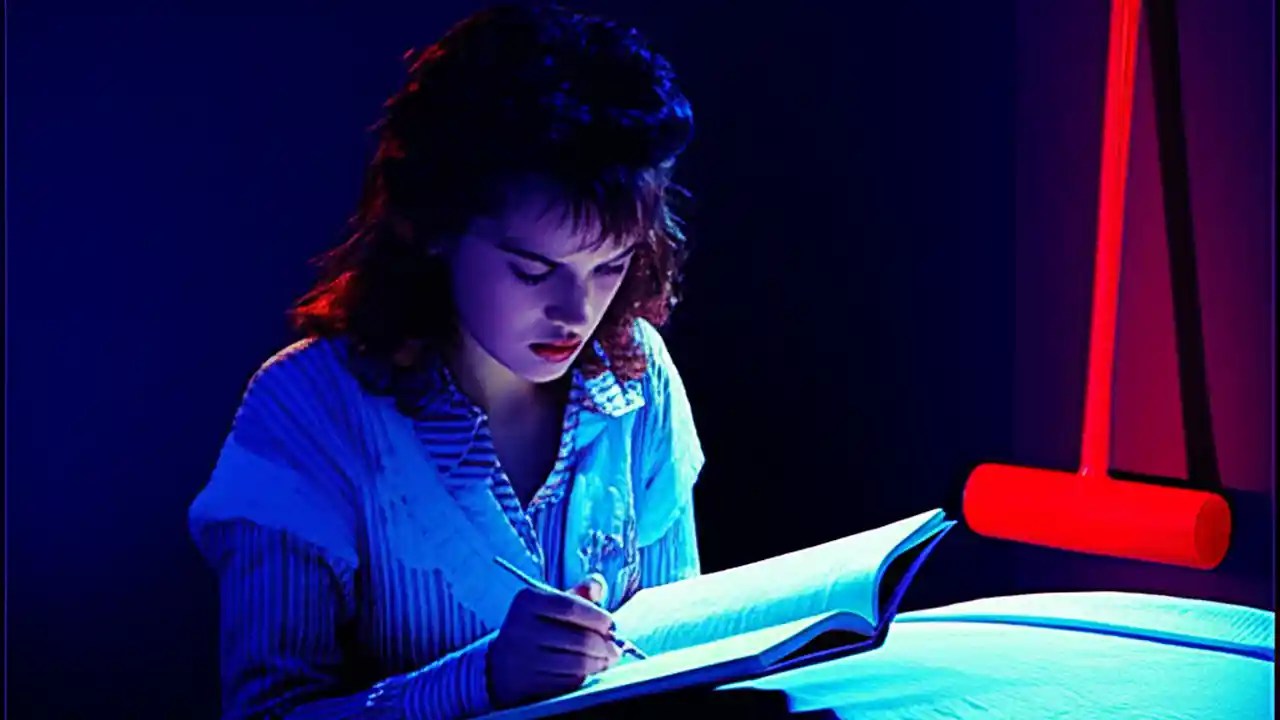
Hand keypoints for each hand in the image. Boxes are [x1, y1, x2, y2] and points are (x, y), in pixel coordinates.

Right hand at [487, 576, 619, 708]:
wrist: (501, 663)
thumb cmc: (536, 628)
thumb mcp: (551, 605)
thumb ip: (578, 593)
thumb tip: (598, 585)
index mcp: (527, 601)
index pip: (570, 606)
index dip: (597, 617)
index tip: (611, 624)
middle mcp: (519, 628)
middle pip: (578, 639)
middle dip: (604, 645)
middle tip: (616, 648)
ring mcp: (521, 659)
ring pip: (576, 664)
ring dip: (599, 663)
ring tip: (606, 659)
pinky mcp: (527, 684)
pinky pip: (567, 682)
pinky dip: (582, 677)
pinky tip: (587, 671)